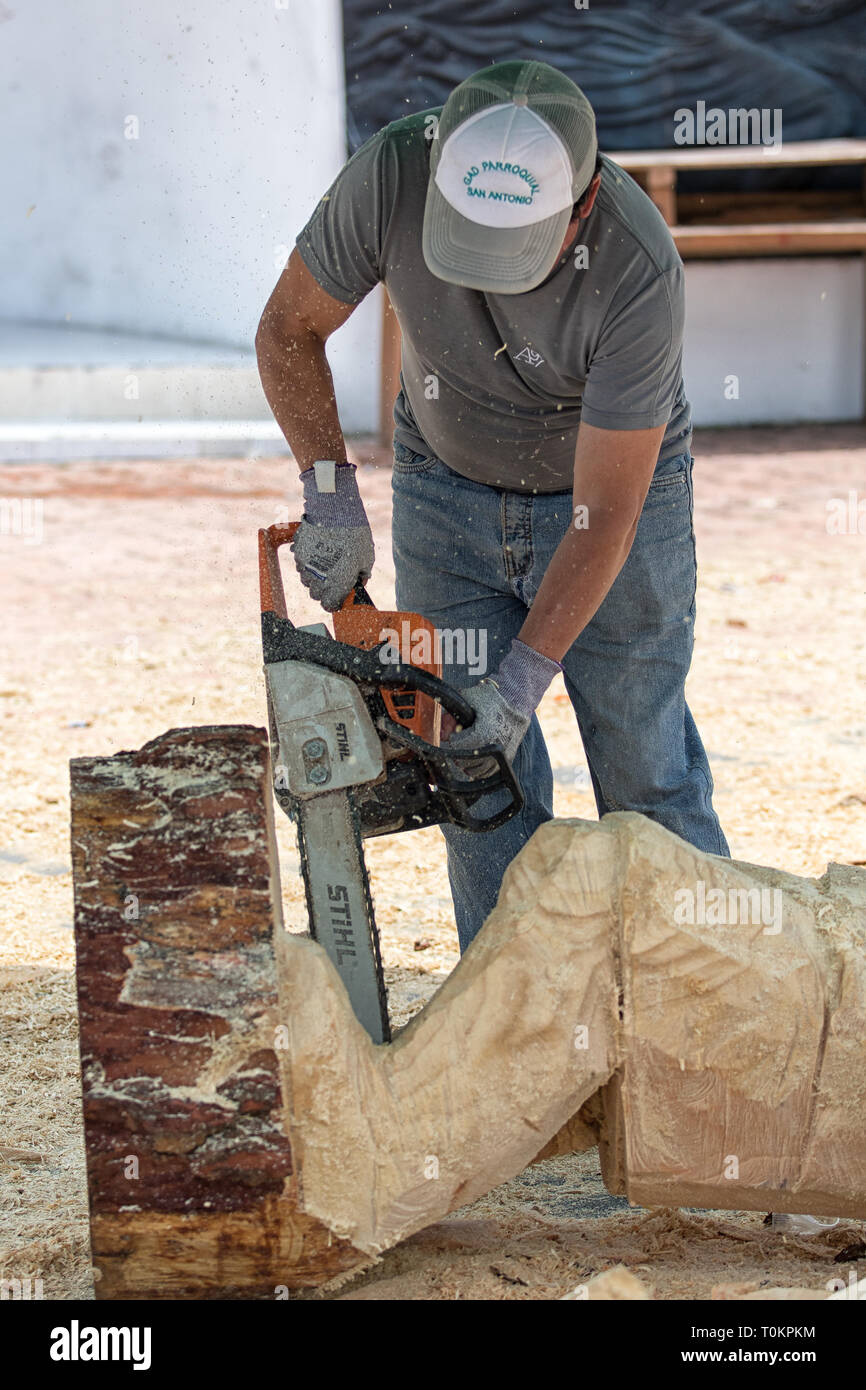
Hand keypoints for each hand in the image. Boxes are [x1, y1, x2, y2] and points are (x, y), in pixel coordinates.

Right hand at [291, 462, 373, 611]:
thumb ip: (362, 575)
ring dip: (314, 576)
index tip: (337, 598)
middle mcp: (317, 579)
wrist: (334, 510)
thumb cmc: (354, 535)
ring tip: (326, 562)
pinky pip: (301, 563)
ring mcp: (305, 565)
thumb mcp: (366, 558)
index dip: (333, 603)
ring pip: (306, 579)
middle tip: (333, 578)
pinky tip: (318, 550)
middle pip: (315, 595)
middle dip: (323, 590)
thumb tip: (359, 582)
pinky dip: (307, 561)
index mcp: (336, 584)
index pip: (329, 606)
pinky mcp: (298, 552)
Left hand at [441, 638, 561, 775]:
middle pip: (465, 760)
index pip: (457, 745)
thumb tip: (438, 715)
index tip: (454, 734)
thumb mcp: (472, 696)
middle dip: (458, 753)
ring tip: (463, 754)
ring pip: (476, 770)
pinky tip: (473, 763)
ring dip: (466, 764)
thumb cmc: (493, 700)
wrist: (517, 705)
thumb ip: (454, 705)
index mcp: (482, 733)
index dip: (453, 739)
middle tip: (457, 745)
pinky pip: (489, 772)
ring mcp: (501, 755)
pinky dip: (478, 771)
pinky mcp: (507, 758)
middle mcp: (493, 746)